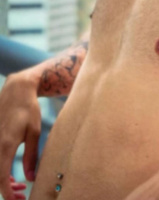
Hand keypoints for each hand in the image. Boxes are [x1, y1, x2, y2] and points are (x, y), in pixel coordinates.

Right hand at [0, 72, 40, 199]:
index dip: (7, 194)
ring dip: (4, 181)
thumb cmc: (28, 109)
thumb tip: (31, 178)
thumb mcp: (34, 131)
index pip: (0, 178)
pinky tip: (12, 175)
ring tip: (19, 186)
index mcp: (5, 145)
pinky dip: (1, 171)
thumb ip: (31, 156)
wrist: (16, 90)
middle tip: (21, 196)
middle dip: (7, 191)